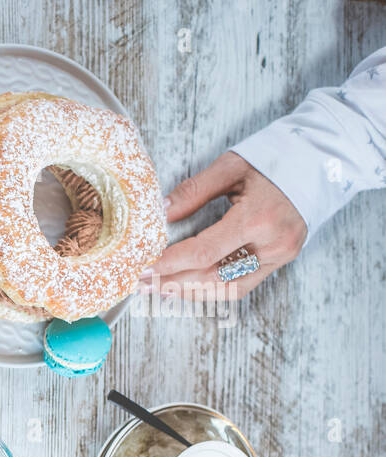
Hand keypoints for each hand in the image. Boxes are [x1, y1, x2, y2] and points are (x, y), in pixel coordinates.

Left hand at [148, 151, 307, 300]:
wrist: (319, 161)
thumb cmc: (275, 159)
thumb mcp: (231, 166)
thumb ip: (193, 192)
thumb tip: (160, 213)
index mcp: (259, 217)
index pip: (204, 252)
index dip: (170, 263)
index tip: (143, 268)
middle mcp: (273, 243)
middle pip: (213, 277)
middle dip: (173, 282)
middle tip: (142, 283)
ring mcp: (280, 255)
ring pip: (227, 289)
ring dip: (190, 292)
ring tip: (159, 288)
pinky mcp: (282, 260)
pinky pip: (241, 285)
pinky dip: (211, 289)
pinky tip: (187, 286)